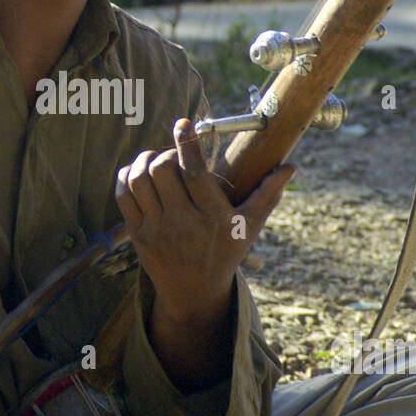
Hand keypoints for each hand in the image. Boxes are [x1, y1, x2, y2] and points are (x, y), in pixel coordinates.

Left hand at [115, 118, 294, 322]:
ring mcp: (157, 230)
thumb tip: (290, 167)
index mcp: (213, 217)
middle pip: (162, 171)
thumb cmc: (226, 252)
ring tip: (155, 160)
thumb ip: (268, 194)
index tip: (183, 123)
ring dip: (144, 161)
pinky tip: (139, 173)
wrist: (194, 292)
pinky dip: (127, 177)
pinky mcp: (138, 236)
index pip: (196, 173)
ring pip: (140, 180)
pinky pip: (124, 197)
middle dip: (166, 154)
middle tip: (174, 156)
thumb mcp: (250, 226)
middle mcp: (183, 223)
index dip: (187, 144)